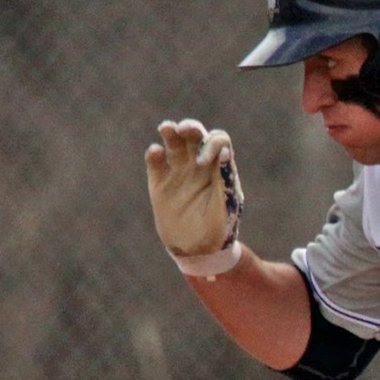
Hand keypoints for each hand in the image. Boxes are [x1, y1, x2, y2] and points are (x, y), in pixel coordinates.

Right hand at [145, 118, 244, 276]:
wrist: (199, 251)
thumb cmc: (219, 229)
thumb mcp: (226, 204)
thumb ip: (224, 177)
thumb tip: (223, 149)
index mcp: (220, 169)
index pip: (218, 141)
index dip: (211, 144)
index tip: (203, 162)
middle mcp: (199, 165)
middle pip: (195, 135)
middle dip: (190, 128)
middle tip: (184, 130)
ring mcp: (179, 172)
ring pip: (173, 141)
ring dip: (170, 130)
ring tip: (167, 129)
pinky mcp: (160, 182)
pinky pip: (155, 160)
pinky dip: (154, 153)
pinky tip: (156, 153)